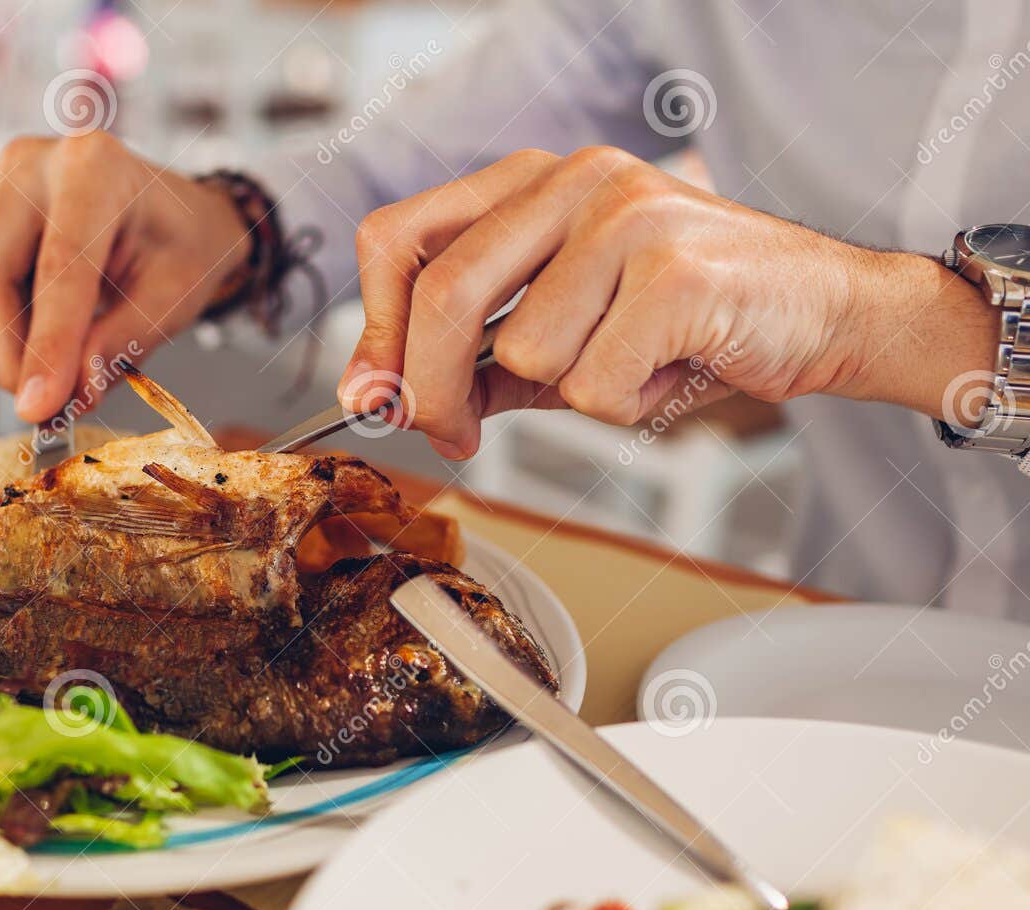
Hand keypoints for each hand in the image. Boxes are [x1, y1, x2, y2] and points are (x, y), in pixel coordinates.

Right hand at [0, 132, 250, 421]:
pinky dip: (1, 326)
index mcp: (95, 168)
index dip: (46, 345)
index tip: (38, 409)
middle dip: (10, 356)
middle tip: (46, 409)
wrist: (172, 212)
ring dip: (6, 346)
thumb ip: (122, 342)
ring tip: (61, 365)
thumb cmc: (181, 247)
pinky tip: (45, 327)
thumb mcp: (174, 297)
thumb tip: (73, 393)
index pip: (59, 269)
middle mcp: (32, 164)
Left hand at [340, 147, 997, 457]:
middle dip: (431, 386)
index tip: (375, 390)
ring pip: (526, 354)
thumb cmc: (698, 320)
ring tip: (635, 364)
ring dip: (573, 393)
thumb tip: (396, 394)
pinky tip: (673, 368)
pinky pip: (593, 385)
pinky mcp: (673, 273)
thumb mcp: (571, 331)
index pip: (400, 238)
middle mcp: (576, 181)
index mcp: (536, 182)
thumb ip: (484, 356)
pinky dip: (626, 407)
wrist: (829, 314)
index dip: (374, 326)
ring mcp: (626, 219)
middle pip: (444, 295)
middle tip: (451, 434)